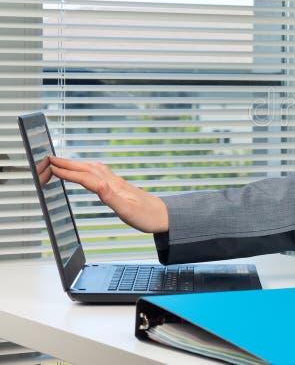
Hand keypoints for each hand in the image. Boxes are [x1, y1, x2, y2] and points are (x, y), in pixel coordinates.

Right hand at [49, 156, 168, 233]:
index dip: (69, 172)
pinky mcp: (119, 186)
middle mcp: (114, 182)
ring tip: (62, 163)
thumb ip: (111, 197)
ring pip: (93, 168)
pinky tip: (86, 171)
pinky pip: (100, 173)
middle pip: (88, 169)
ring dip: (77, 164)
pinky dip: (87, 169)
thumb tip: (98, 184)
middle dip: (68, 164)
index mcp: (113, 188)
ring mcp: (117, 182)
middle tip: (50, 160)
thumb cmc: (146, 216)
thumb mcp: (127, 211)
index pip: (86, 177)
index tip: (52, 168)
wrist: (163, 215)